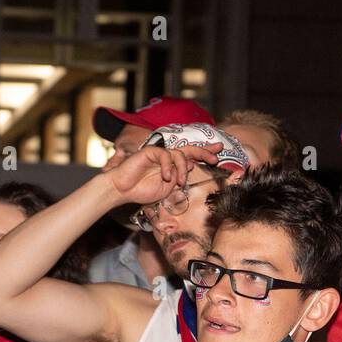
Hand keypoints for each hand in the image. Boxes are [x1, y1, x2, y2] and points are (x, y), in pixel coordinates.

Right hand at [103, 144, 222, 208]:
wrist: (122, 191)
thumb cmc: (142, 191)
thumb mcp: (167, 189)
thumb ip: (179, 179)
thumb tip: (193, 166)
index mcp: (173, 166)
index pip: (192, 157)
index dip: (205, 153)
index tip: (218, 154)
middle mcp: (168, 158)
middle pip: (190, 150)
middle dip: (204, 152)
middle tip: (216, 156)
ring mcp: (159, 154)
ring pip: (179, 154)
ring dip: (183, 168)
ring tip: (180, 181)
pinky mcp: (150, 152)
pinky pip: (165, 155)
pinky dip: (168, 166)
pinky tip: (166, 177)